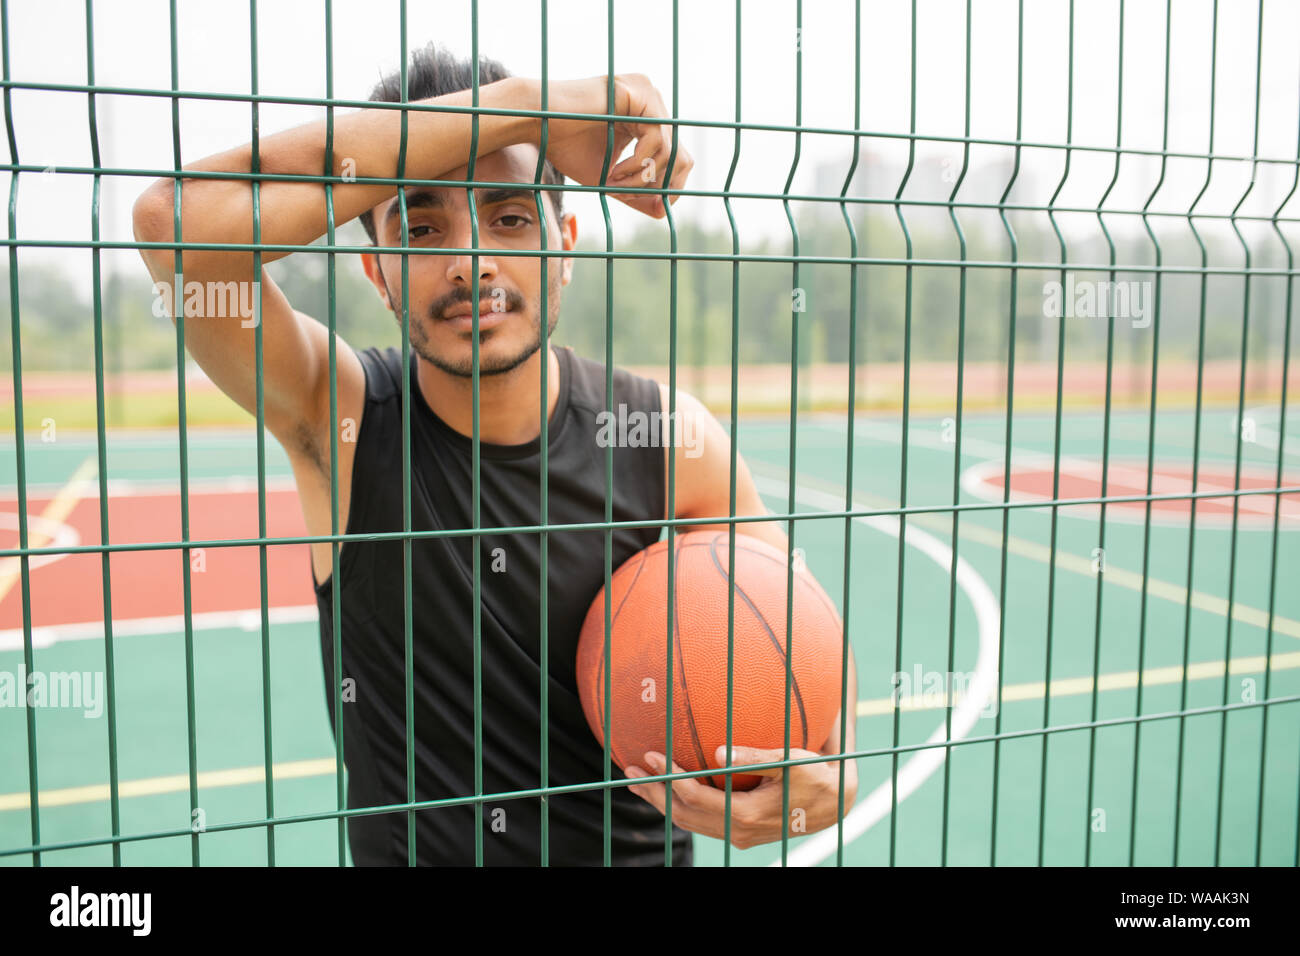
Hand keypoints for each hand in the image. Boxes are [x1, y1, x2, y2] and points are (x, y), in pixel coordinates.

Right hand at [529, 73, 693, 218]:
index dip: (668, 188)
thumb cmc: (566, 146)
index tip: (644, 204)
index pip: (678, 158)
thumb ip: (636, 193)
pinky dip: (638, 163)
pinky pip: (657, 138)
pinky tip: (613, 171)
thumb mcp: (608, 177)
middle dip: (656, 185)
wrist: (535, 120)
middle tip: (625, 196)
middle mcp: (652, 101)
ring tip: (613, 183)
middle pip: (681, 157)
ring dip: (642, 178)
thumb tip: (663, 213)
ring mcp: (647, 92)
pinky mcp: (638, 91)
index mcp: (647, 117)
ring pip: (670, 151)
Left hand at [624, 744, 857, 850]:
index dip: (669, 778)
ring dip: (662, 802)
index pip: (694, 798)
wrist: (835, 803)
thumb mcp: (790, 762)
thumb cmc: (816, 775)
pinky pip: (700, 821)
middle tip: (630, 771)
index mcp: (745, 814)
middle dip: (654, 794)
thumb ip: (755, 757)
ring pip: (688, 821)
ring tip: (639, 782)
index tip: (650, 755)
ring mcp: (737, 834)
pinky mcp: (739, 831)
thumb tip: (718, 752)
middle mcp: (737, 831)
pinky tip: (669, 789)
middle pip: (683, 815)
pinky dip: (679, 805)